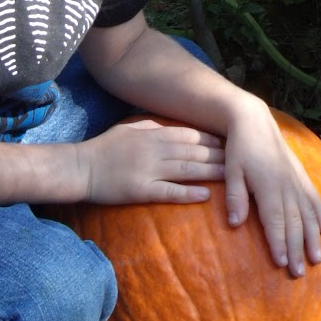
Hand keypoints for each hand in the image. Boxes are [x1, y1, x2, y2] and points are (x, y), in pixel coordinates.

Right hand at [80, 119, 224, 205]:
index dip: (212, 138)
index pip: (189, 134)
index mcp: (152, 133)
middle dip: (219, 155)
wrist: (80, 167)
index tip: (231, 142)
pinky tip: (206, 194)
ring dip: (211, 172)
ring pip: (187, 170)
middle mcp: (153, 149)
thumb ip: (153, 126)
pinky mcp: (141, 190)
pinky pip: (169, 192)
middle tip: (241, 159)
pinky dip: (188, 193)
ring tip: (232, 176)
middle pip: (193, 152)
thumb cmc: (104, 148)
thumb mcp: (129, 129)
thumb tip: (176, 127)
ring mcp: (148, 170)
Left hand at [222, 99, 320, 276]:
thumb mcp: (231, 171)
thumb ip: (235, 197)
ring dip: (312, 238)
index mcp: (268, 187)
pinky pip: (314, 199)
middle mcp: (287, 187)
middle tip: (300, 273)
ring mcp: (297, 182)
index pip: (275, 222)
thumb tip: (234, 224)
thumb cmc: (238, 149)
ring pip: (308, 215)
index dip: (279, 243)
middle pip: (294, 223)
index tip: (283, 264)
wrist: (254, 121)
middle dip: (297, 249)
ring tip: (317, 259)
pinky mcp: (302, 176)